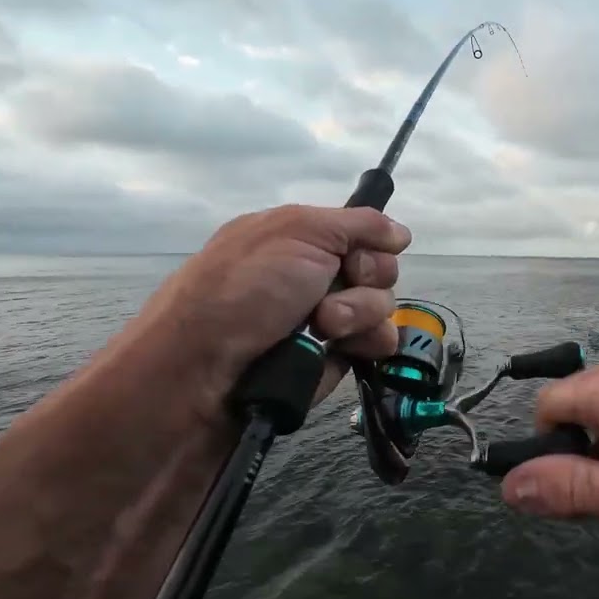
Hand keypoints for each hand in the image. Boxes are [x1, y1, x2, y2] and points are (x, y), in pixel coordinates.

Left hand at [130, 204, 411, 418]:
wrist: (199, 374)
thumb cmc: (241, 291)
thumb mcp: (295, 232)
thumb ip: (356, 224)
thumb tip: (400, 232)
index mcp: (296, 240)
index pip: (362, 236)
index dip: (367, 246)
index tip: (350, 257)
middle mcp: (310, 280)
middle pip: (378, 273)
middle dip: (364, 283)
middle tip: (321, 298)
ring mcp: (320, 325)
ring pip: (380, 312)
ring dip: (358, 316)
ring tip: (320, 330)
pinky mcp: (326, 366)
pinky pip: (372, 350)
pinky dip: (364, 347)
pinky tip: (339, 351)